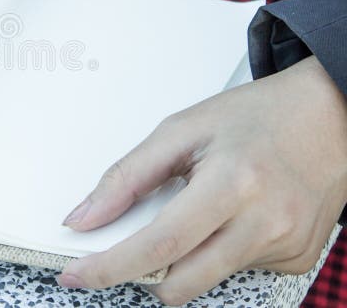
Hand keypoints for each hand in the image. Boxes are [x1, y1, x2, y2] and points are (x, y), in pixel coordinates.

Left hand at [58, 56, 346, 304]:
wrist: (329, 114)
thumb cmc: (258, 116)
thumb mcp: (181, 130)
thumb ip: (127, 177)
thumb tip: (85, 217)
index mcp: (233, 183)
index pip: (158, 245)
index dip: (110, 266)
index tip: (76, 274)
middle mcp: (265, 222)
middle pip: (180, 282)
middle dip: (140, 274)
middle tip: (127, 246)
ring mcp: (286, 246)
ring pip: (206, 281)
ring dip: (180, 261)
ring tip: (192, 213)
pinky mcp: (297, 259)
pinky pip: (236, 272)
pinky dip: (215, 253)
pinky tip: (228, 218)